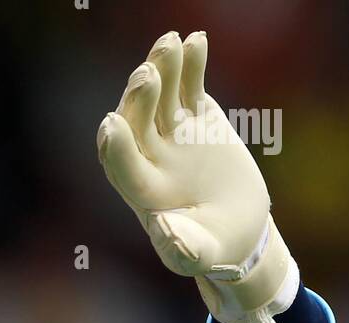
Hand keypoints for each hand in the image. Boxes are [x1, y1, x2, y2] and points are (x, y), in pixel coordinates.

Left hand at [97, 31, 298, 322]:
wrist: (238, 227)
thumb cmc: (212, 248)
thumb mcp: (200, 255)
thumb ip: (181, 247)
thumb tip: (161, 226)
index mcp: (144, 193)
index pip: (121, 166)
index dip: (115, 147)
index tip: (111, 124)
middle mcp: (150, 158)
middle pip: (136, 122)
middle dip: (138, 99)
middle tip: (147, 75)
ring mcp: (171, 133)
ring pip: (159, 95)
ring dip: (162, 69)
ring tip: (170, 45)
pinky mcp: (195, 115)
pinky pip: (190, 84)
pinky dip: (192, 63)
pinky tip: (197, 41)